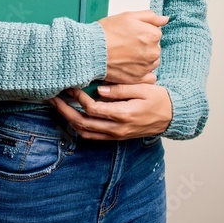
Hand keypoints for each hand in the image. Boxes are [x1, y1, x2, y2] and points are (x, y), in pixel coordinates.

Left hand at [50, 83, 172, 140]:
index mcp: (123, 114)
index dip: (78, 97)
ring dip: (68, 120)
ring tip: (57, 107)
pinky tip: (71, 117)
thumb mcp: (143, 89)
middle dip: (64, 110)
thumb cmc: (158, 99)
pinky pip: (92, 136)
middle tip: (52, 98)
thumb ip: (121, 89)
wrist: (171, 117)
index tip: (71, 85)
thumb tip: (100, 90)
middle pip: (83, 123)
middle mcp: (117, 128)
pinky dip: (79, 128)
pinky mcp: (116, 137)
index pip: (93, 108)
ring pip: (85, 132)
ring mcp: (115, 135)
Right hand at [97, 10, 167, 84]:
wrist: (91, 50)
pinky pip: (150, 77)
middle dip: (144, 45)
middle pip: (154, 47)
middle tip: (126, 44)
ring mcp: (146, 67)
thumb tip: (165, 19)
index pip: (155, 33)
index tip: (130, 34)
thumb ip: (150, 17)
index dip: (142, 32)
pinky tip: (132, 67)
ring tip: (127, 55)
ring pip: (152, 61)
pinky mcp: (138, 79)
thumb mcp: (128, 16)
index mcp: (153, 35)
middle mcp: (153, 52)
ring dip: (144, 59)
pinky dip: (143, 73)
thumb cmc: (107, 31)